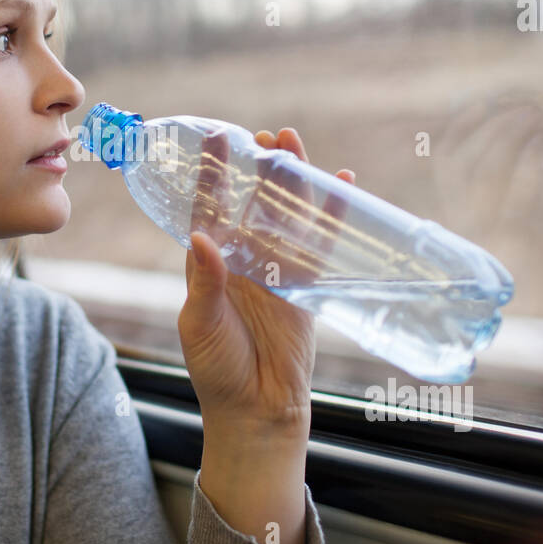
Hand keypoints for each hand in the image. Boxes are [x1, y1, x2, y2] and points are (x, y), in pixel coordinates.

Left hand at [177, 125, 355, 431]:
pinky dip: (334, 212)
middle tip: (266, 133)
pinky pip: (323, 241)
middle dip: (259, 166)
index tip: (216, 137)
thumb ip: (204, 281)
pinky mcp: (308, 284)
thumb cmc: (216, 369)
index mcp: (210, 262)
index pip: (210, 207)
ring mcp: (278, 269)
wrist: (256, 410)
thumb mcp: (199, 323)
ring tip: (293, 142)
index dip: (214, 173)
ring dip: (293, 179)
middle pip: (254, 201)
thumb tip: (201, 235)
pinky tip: (343, 181)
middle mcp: (244, 259)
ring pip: (288, 213)